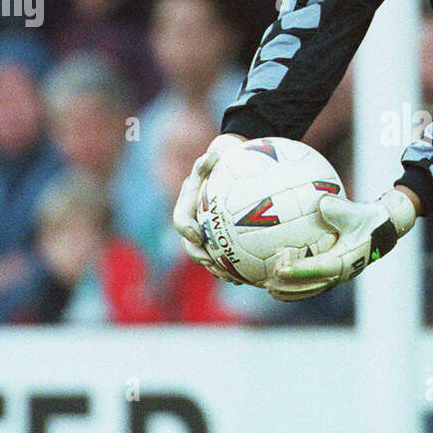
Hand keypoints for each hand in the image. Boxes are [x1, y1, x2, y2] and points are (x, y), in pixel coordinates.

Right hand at [172, 133, 244, 282]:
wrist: (234, 167)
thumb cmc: (225, 159)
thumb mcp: (218, 154)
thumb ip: (212, 157)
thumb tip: (212, 155)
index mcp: (189, 204)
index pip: (181, 219)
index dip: (186, 229)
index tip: (197, 234)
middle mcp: (195, 222)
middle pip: (192, 245)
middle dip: (201, 257)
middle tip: (213, 264)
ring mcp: (208, 233)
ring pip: (208, 257)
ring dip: (218, 269)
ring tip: (234, 278)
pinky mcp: (223, 240)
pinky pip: (226, 259)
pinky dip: (235, 269)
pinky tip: (251, 278)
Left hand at [264, 188, 417, 300]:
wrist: (381, 230)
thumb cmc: (366, 220)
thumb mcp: (355, 213)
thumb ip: (338, 209)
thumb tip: (320, 202)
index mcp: (344, 261)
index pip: (317, 268)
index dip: (297, 270)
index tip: (279, 269)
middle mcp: (340, 273)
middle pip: (310, 285)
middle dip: (289, 286)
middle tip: (268, 282)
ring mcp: (337, 277)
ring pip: (310, 289)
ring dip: (289, 291)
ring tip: (269, 289)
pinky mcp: (333, 276)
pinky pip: (312, 286)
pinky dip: (295, 288)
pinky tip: (279, 286)